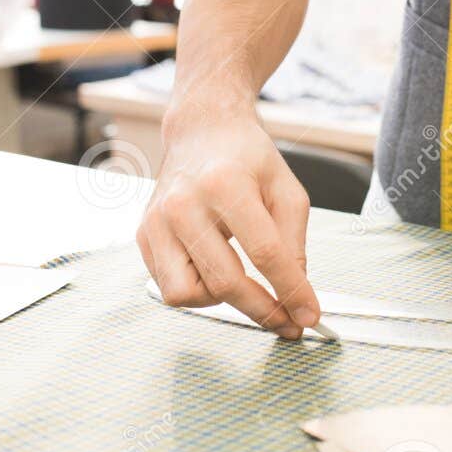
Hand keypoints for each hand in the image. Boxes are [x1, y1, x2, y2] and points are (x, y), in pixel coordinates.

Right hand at [136, 108, 319, 338]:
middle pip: (225, 281)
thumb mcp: (286, 190)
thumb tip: (296, 294)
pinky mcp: (143, 236)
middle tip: (286, 321)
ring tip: (240, 278)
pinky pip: (168, 287)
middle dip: (263, 311)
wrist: (201, 131)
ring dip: (221, 300)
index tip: (308, 315)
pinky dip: (197, 290)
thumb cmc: (245, 158)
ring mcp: (157, 222)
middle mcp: (183, 204)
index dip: (290, 291)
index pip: (264, 254)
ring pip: (188, 295)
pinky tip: (215, 269)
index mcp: (225, 185)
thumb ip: (294, 243)